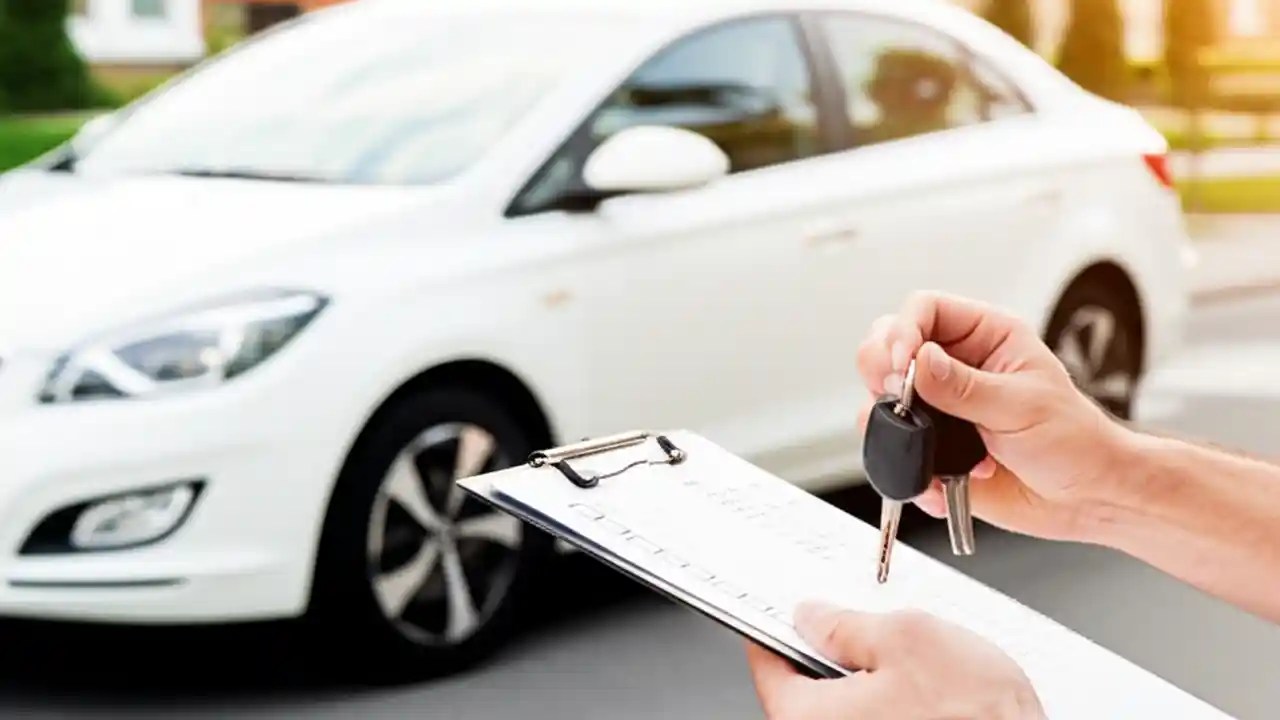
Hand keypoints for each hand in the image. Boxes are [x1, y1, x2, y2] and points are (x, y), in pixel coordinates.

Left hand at [745, 602, 1044, 719]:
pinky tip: (934, 694)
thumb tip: (813, 616)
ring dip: (874, 679)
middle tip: (870, 628)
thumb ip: (846, 623)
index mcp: (808, 716)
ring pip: (849, 706)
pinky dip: (898, 704)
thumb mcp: (909, 638)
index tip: (787, 606)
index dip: (779, 623)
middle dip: (835, 651)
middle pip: (808, 687)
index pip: (767, 661)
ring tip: (920, 666)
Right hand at [856, 291, 1128, 541]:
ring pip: (882, 398)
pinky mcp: (932, 445)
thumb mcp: (1023, 406)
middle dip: (882, 370)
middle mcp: (955, 366)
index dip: (904, 330)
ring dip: (893, 423)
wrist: (1084, 499)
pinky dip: (906, 466)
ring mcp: (940, 407)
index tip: (902, 363)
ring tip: (923, 442)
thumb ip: (966, 386)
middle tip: (897, 396)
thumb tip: (919, 362)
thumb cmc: (1074, 441)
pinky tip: (938, 479)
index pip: (925, 309)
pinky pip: (896, 448)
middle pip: (888, 345)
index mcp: (986, 336)